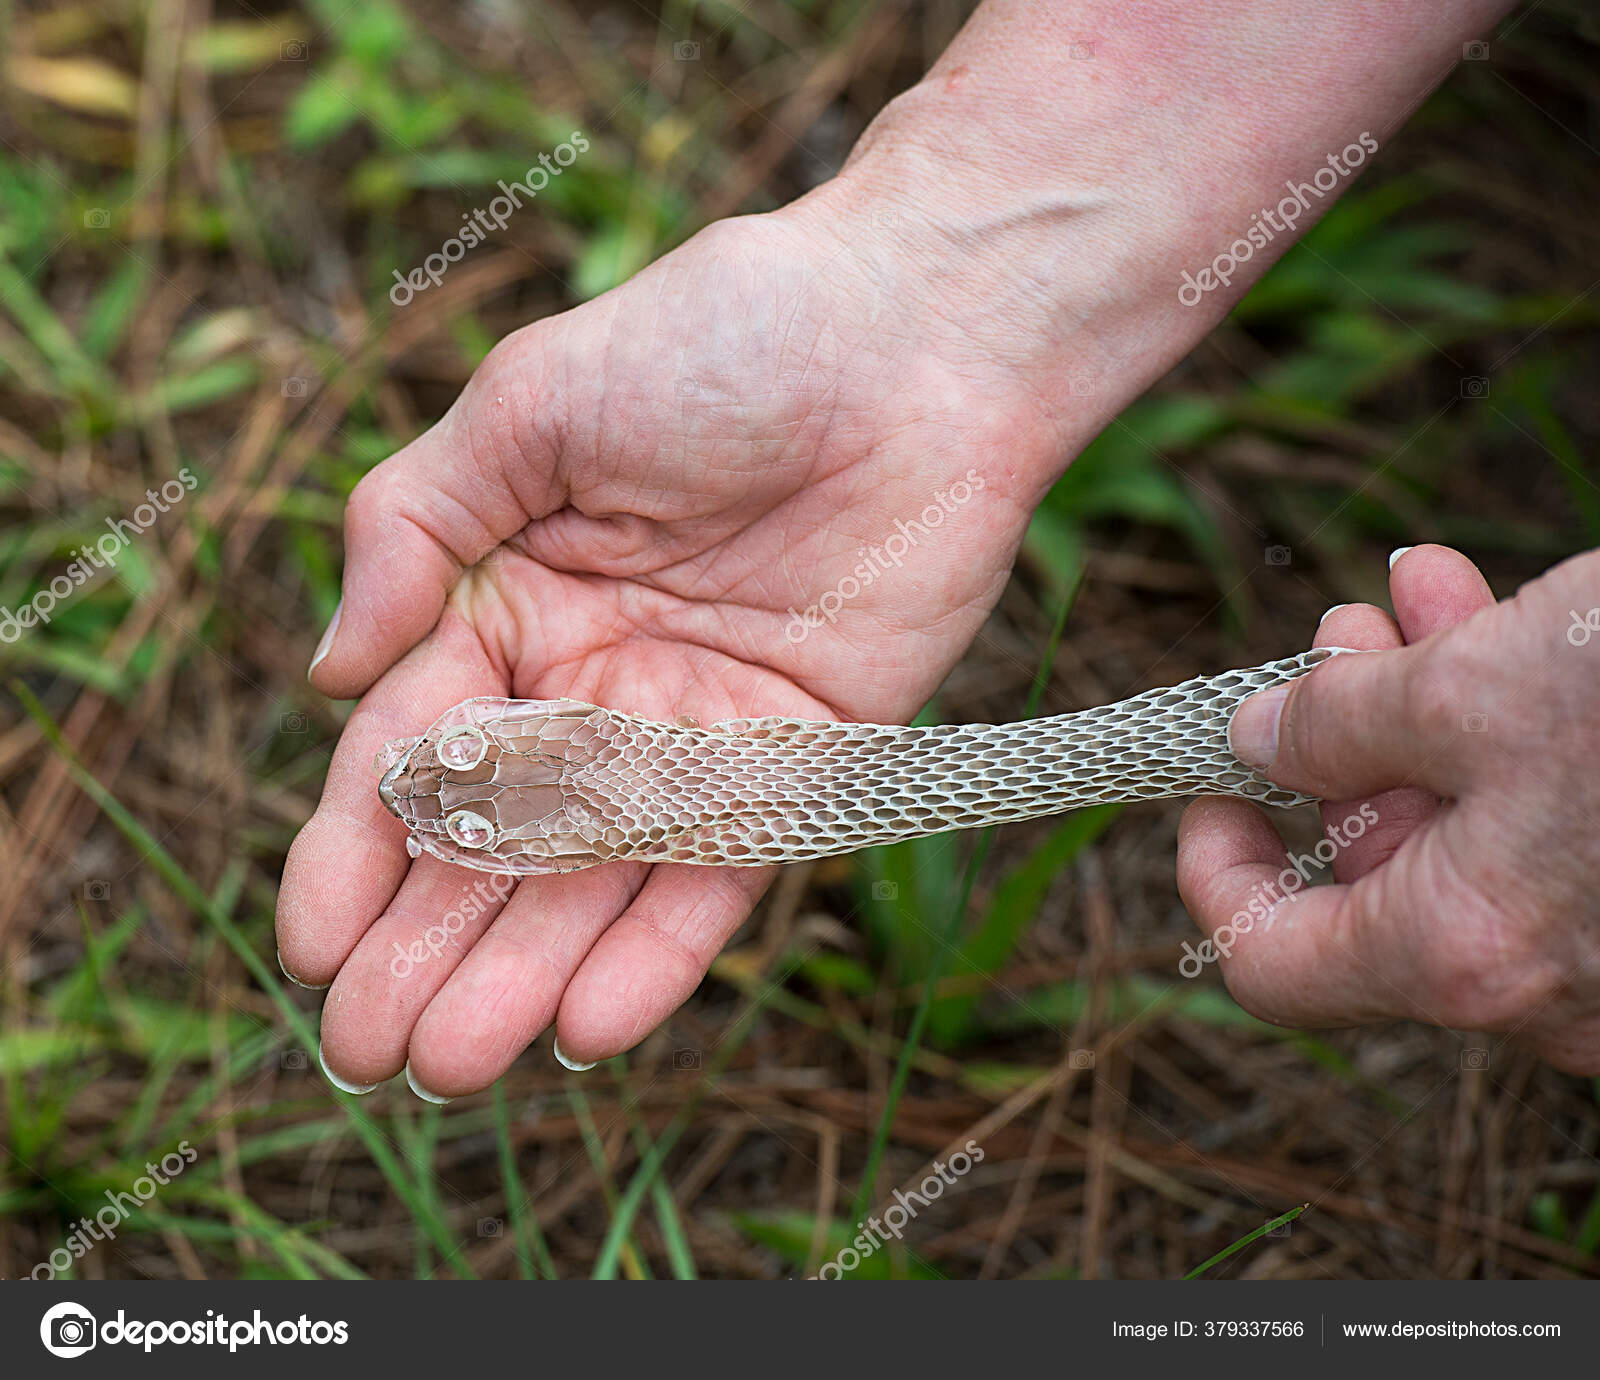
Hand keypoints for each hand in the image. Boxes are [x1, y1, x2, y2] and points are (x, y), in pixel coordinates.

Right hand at [275, 196, 1063, 1097]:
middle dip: (425, 944)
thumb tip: (321, 673)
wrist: (920, 341)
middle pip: (495, 840)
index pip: (412, 749)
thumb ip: (413, 530)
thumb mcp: (531, 404)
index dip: (357, 847)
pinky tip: (588, 1026)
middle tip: (367, 1051)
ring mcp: (695, 733)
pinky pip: (722, 874)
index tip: (310, 941)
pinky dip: (659, 951)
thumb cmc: (719, 337)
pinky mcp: (801, 762)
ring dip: (523, 973)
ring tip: (453, 1068)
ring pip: (596, 879)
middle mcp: (594, 684)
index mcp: (511, 601)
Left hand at [1179, 544, 1599, 1072]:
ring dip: (1427, 710)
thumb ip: (1342, 722)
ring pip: (1472, 835)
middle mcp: (1540, 988)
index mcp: (1463, 957)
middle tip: (1341, 634)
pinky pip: (1554, 832)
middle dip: (1346, 741)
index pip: (1273, 967)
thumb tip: (1257, 742)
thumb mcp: (1484, 685)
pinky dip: (1515, 732)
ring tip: (1416, 596)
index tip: (1213, 790)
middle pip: (1381, 874)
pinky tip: (1503, 616)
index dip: (1219, 874)